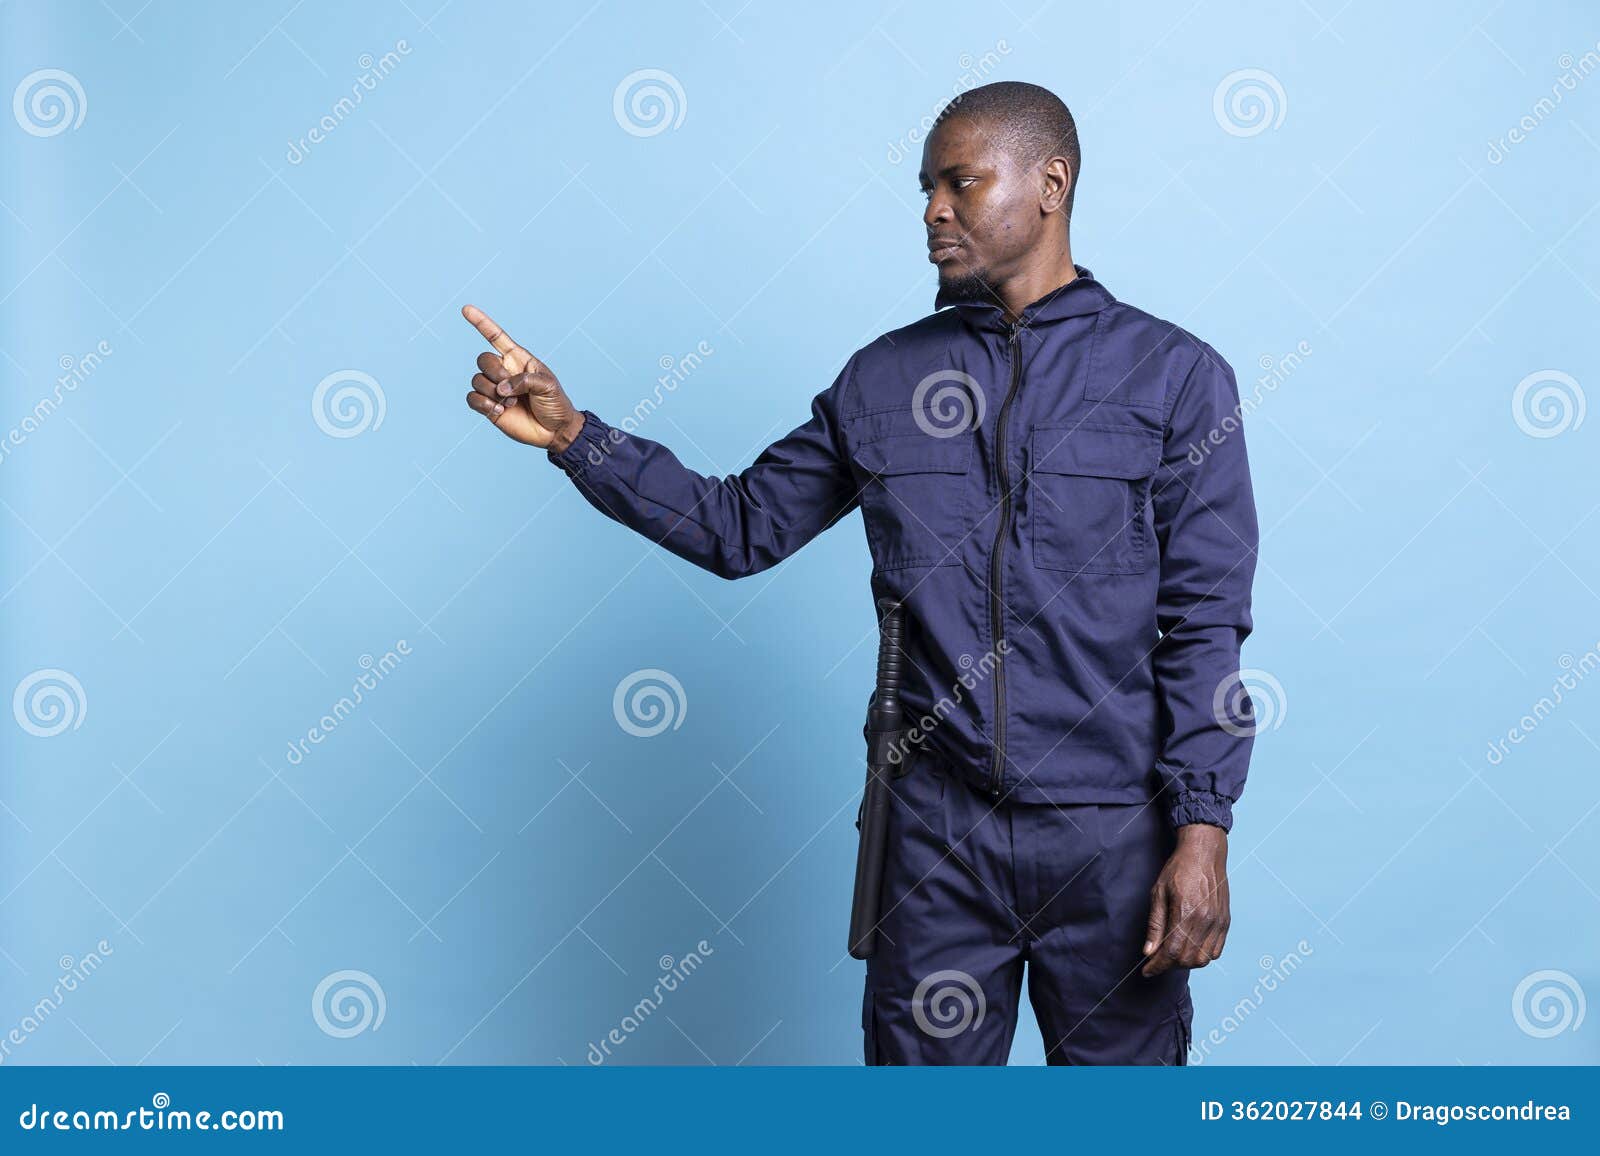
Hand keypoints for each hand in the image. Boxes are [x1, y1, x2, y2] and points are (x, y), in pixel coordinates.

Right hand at [461, 304, 585, 449]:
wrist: (555, 431)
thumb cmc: (555, 403)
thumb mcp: (548, 386)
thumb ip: (525, 380)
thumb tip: (501, 388)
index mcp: (518, 359)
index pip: (496, 336)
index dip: (481, 322)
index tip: (466, 309)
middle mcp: (504, 371)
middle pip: (483, 359)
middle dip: (495, 373)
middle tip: (512, 389)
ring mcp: (495, 389)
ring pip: (476, 380)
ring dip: (492, 392)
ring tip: (511, 403)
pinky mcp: (488, 406)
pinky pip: (472, 398)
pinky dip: (483, 403)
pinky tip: (499, 410)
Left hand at [1141, 824, 1229, 976]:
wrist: (1204, 853)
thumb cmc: (1179, 869)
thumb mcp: (1158, 893)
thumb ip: (1155, 925)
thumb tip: (1149, 951)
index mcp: (1186, 913)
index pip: (1172, 952)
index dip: (1157, 965)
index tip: (1147, 970)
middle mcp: (1205, 921)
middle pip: (1188, 959)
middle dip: (1170, 965)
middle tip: (1157, 959)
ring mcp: (1218, 922)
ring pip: (1203, 959)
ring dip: (1186, 962)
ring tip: (1173, 954)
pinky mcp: (1225, 922)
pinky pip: (1216, 951)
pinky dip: (1202, 956)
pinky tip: (1190, 948)